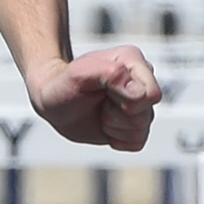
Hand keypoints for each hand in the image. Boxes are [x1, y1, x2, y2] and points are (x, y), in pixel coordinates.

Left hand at [28, 46, 159, 150]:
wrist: (53, 101)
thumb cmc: (63, 83)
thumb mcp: (79, 73)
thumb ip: (111, 74)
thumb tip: (140, 93)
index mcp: (134, 62)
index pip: (150, 94)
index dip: (125, 99)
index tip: (103, 91)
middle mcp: (141, 82)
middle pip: (145, 115)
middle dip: (116, 114)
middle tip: (98, 102)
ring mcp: (139, 104)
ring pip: (141, 130)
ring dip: (113, 126)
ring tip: (99, 111)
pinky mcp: (134, 125)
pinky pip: (136, 142)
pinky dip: (116, 138)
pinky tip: (103, 123)